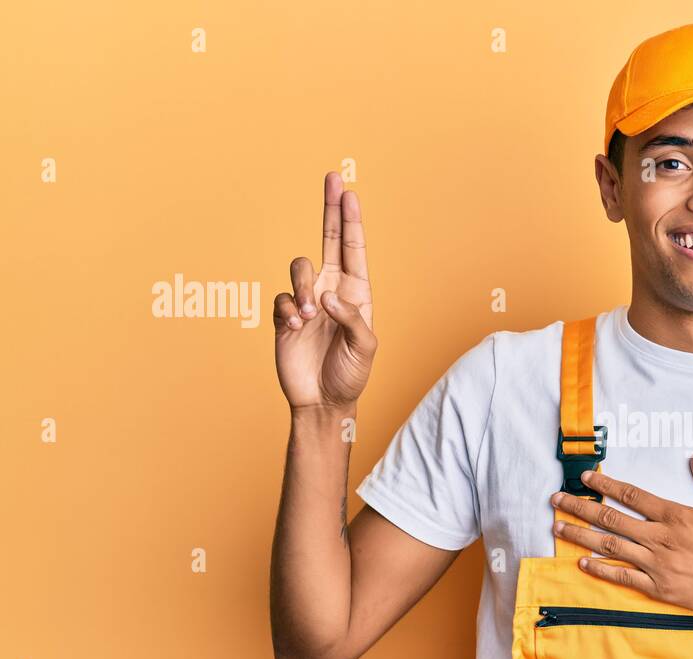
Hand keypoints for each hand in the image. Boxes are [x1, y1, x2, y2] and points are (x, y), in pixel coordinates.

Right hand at [273, 172, 376, 409]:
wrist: (323, 402)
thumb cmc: (351, 375)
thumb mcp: (365, 348)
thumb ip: (351, 319)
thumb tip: (327, 295)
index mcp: (356, 293)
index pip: (354, 249)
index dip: (351, 221)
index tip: (349, 192)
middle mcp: (332, 290)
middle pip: (329, 239)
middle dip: (330, 209)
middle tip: (333, 177)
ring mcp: (308, 301)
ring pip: (299, 267)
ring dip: (303, 286)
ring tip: (309, 315)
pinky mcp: (285, 316)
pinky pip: (282, 298)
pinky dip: (288, 309)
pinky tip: (296, 327)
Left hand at [550, 453, 692, 632]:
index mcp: (676, 516)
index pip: (632, 496)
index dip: (606, 485)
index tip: (587, 478)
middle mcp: (661, 539)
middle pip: (611, 519)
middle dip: (580, 508)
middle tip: (557, 501)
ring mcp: (657, 565)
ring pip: (610, 547)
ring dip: (581, 536)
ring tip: (558, 529)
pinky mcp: (659, 588)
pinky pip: (623, 576)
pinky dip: (601, 569)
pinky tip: (583, 562)